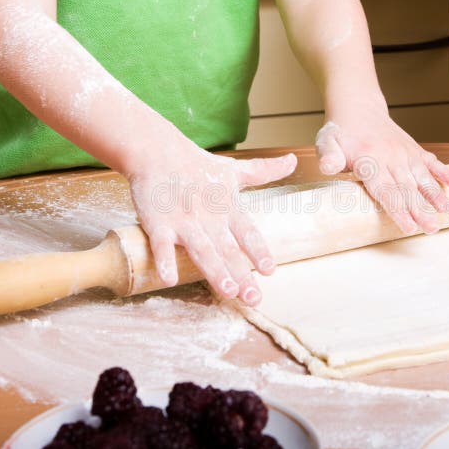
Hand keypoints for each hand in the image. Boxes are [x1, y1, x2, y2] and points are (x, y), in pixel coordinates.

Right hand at [128, 145, 296, 305]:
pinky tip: (169, 279)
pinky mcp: (158, 222)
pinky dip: (164, 260)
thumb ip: (264, 170)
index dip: (259, 251)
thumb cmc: (196, 164)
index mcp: (227, 207)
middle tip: (253, 298)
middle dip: (241, 274)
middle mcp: (208, 216)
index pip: (247, 232)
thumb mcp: (233, 169)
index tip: (270, 270)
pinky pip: (161, 244)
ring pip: (201, 250)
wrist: (156, 150)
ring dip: (214, 270)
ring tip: (228, 291)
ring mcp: (183, 221)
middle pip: (228, 249)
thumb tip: (292, 160)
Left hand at [315, 102, 448, 234]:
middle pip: (407, 189)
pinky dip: (443, 171)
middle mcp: (391, 156)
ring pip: (422, 177)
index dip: (397, 209)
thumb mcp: (326, 143)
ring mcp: (404, 152)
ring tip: (447, 211)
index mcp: (369, 160)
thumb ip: (328, 156)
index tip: (408, 227)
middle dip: (420, 210)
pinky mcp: (413, 149)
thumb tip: (328, 167)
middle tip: (431, 229)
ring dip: (435, 194)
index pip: (384, 189)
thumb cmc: (340, 132)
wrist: (357, 107)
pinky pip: (430, 160)